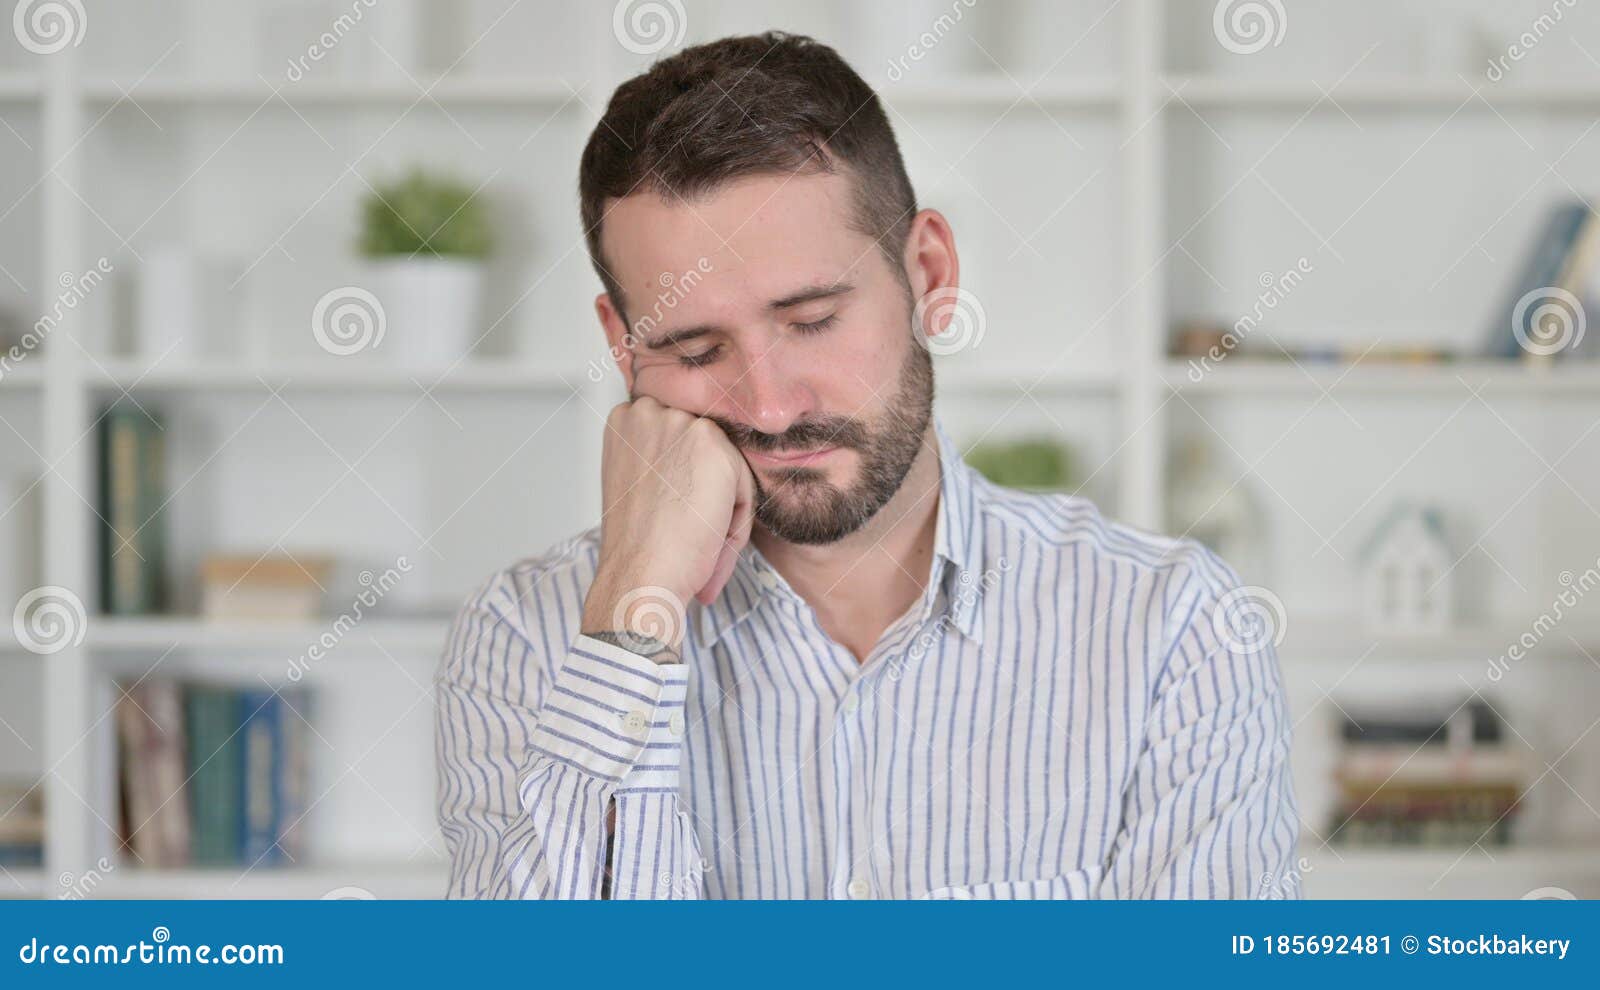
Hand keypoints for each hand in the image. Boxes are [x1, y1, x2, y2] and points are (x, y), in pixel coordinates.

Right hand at [582, 397, 754, 653]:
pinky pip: (744, 481)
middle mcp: (649, 409)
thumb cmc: (640, 545)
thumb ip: (663, 456)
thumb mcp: (639, 482)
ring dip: (723, 506)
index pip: (681, 437)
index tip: (681, 511)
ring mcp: (679, 422)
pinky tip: (709, 538)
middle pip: (705, 449)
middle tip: (688, 532)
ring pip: (727, 465)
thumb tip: (703, 458)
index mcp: (626, 418)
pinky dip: (736, 518)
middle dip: (707, 491)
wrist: (640, 577)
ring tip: (698, 540)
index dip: (688, 479)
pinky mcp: (710, 442)